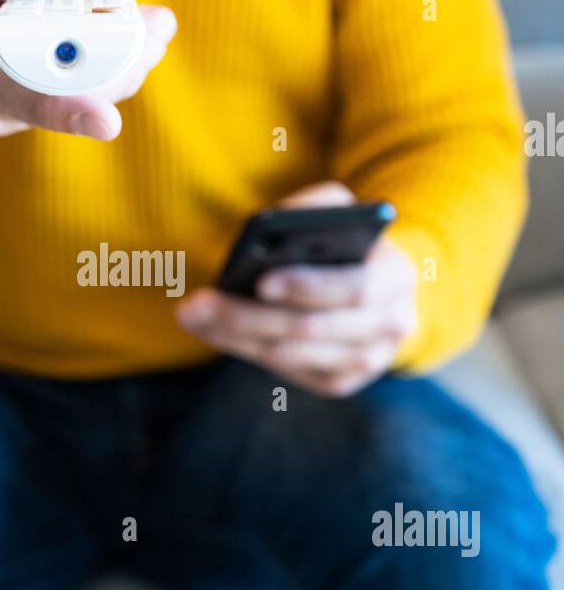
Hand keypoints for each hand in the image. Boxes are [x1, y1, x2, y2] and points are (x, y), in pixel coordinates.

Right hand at [0, 0, 175, 140]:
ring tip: (142, 31)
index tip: (107, 118)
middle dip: (100, 76)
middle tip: (155, 36)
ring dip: (99, 77)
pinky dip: (79, 85)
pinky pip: (33, 110)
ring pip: (34, 108)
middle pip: (20, 93)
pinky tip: (108, 49)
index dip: (49, 94)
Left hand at [176, 182, 418, 397]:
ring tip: (193, 315)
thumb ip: (314, 208)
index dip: (308, 287)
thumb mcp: (337, 211)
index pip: (356, 288)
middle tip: (197, 305)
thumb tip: (272, 228)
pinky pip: (287, 372)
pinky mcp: (342, 380)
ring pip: (292, 355)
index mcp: (397, 276)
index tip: (261, 282)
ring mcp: (369, 359)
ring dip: (236, 336)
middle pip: (311, 329)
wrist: (372, 282)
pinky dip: (245, 350)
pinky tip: (212, 330)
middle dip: (249, 317)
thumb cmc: (343, 241)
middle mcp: (393, 324)